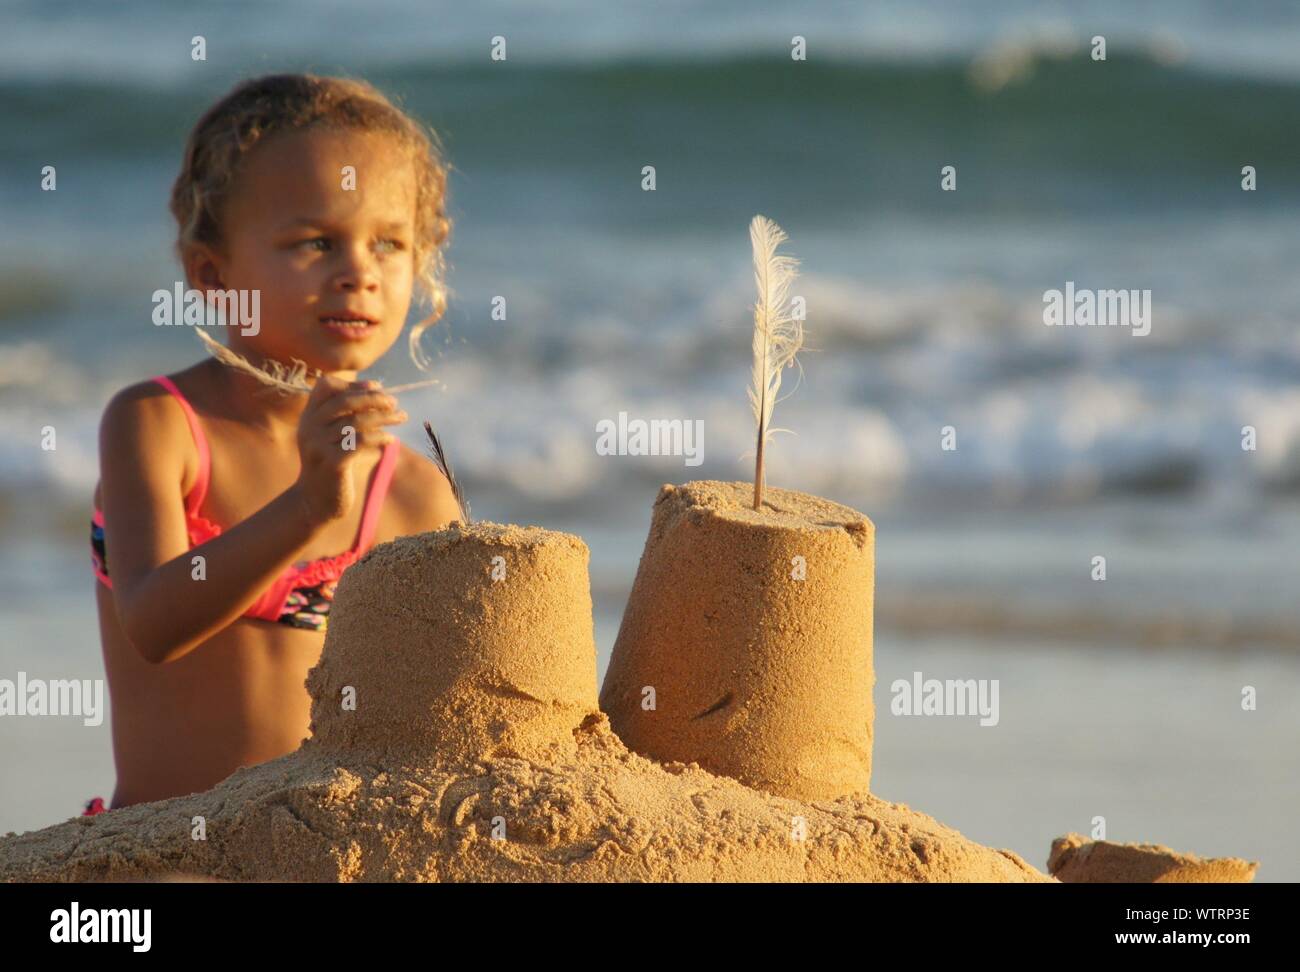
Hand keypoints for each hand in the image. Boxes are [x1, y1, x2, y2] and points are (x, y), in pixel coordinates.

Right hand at [293, 376, 406, 523]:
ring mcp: (318, 445)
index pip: (325, 386)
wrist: (315, 501)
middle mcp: (309, 427)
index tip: (376, 387)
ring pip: (357, 422)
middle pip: (344, 402)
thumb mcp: (331, 436)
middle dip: (373, 398)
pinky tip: (390, 440)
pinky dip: (379, 437)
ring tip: (401, 417)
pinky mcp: (332, 463)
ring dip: (384, 417)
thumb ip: (346, 414)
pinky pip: (360, 442)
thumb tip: (376, 388)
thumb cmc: (330, 464)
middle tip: (394, 402)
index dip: (352, 384)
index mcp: (308, 416)